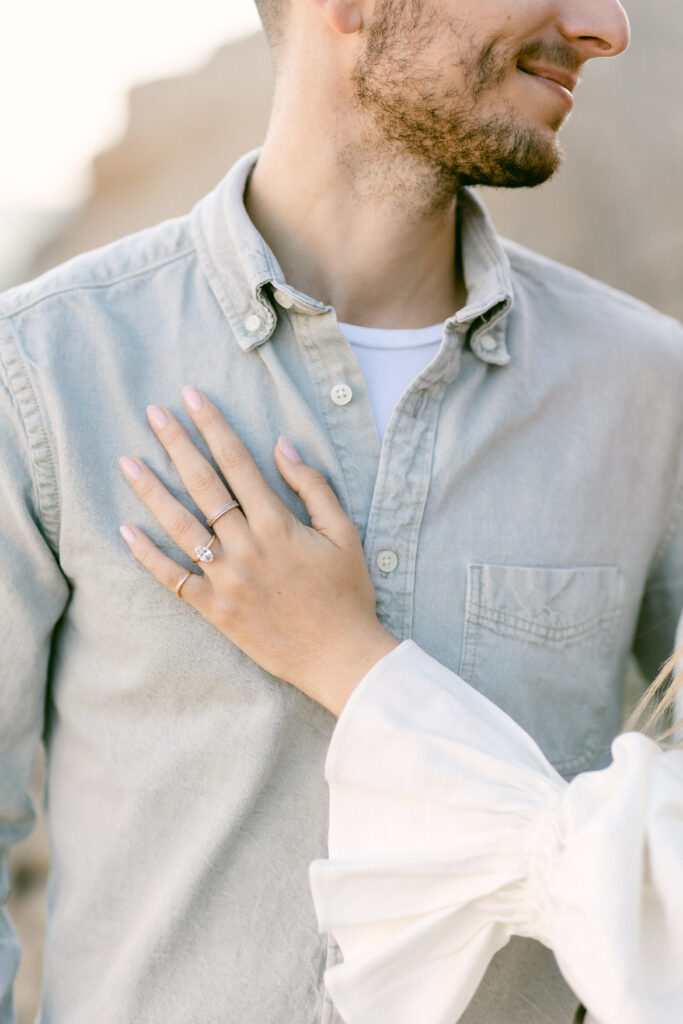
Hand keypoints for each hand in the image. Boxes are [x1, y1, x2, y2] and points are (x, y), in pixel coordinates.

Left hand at [118, 387, 398, 714]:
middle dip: (176, 443)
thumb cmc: (347, 593)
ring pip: (179, 525)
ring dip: (151, 490)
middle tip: (152, 413)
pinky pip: (172, 579)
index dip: (213, 425)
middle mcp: (246, 546)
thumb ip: (313, 487)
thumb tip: (282, 447)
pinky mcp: (214, 609)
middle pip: (202, 484)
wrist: (339, 656)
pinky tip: (127, 531)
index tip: (191, 397)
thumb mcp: (345, 533)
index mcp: (278, 524)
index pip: (238, 461)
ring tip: (127, 461)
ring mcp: (226, 578)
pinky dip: (148, 556)